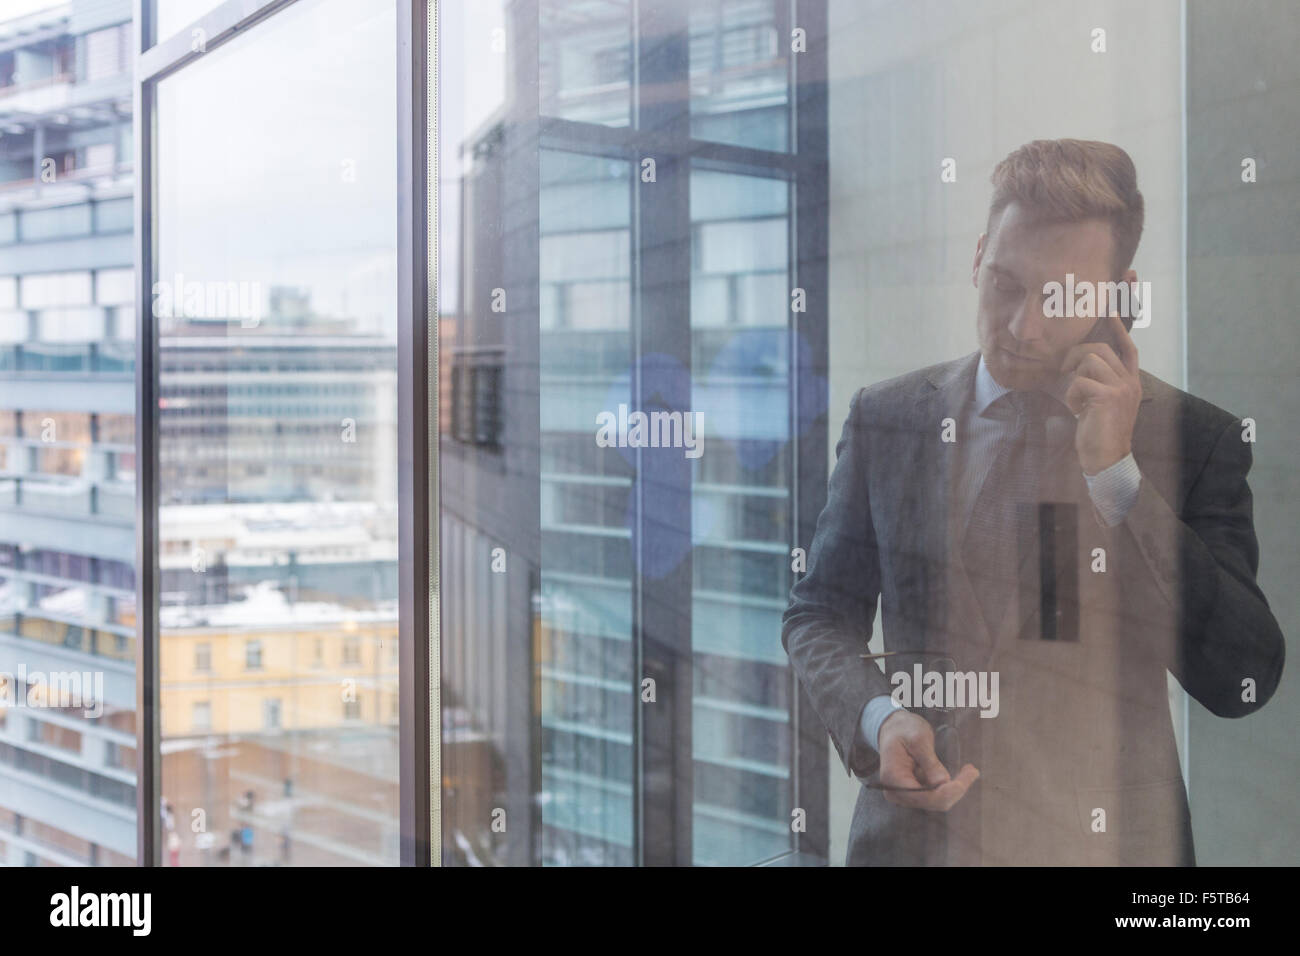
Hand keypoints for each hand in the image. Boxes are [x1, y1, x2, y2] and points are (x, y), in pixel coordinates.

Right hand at [877, 709, 979, 810]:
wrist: (894, 728)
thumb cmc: (904, 729)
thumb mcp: (918, 739)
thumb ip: (930, 762)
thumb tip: (943, 783)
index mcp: (893, 779)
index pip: (925, 797)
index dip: (948, 792)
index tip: (967, 777)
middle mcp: (897, 793)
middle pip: (934, 802)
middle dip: (956, 790)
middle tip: (973, 770)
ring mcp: (906, 795)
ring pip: (939, 801)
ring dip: (956, 788)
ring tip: (970, 770)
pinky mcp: (915, 793)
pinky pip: (938, 796)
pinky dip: (951, 787)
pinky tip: (962, 774)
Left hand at [1062, 312, 1141, 473]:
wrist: (1107, 460)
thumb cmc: (1098, 433)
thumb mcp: (1100, 404)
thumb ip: (1096, 383)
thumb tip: (1074, 366)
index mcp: (1130, 382)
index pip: (1128, 348)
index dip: (1118, 329)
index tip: (1110, 310)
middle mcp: (1130, 382)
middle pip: (1099, 349)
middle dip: (1074, 355)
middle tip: (1064, 372)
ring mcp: (1122, 388)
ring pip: (1089, 360)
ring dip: (1073, 378)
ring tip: (1076, 400)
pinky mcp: (1109, 397)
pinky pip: (1080, 381)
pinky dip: (1071, 395)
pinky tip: (1077, 412)